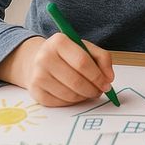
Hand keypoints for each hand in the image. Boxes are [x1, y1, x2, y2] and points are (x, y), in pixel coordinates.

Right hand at [0, 34, 114, 106]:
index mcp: (59, 42)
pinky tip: (76, 95)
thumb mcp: (85, 48)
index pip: (82, 62)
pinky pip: (60, 103)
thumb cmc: (67, 54)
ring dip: (84, 97)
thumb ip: (103, 58)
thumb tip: (109, 78)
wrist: (38, 60)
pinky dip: (72, 102)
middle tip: (100, 91)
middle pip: (76, 81)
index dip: (98, 76)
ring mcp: (38, 75)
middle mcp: (45, 57)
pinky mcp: (35, 91)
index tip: (107, 84)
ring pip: (69, 94)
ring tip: (89, 92)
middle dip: (93, 89)